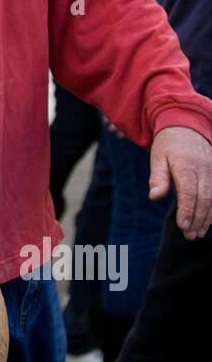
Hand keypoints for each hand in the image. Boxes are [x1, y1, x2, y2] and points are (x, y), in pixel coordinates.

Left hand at [149, 125, 211, 239]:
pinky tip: (206, 223)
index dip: (187, 209)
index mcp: (186, 164)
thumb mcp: (157, 158)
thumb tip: (155, 196)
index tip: (182, 225)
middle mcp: (204, 168)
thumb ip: (158, 178)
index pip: (188, 191)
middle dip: (198, 219)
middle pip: (204, 198)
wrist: (188, 127)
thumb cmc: (169, 145)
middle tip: (189, 235)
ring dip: (207, 218)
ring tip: (197, 233)